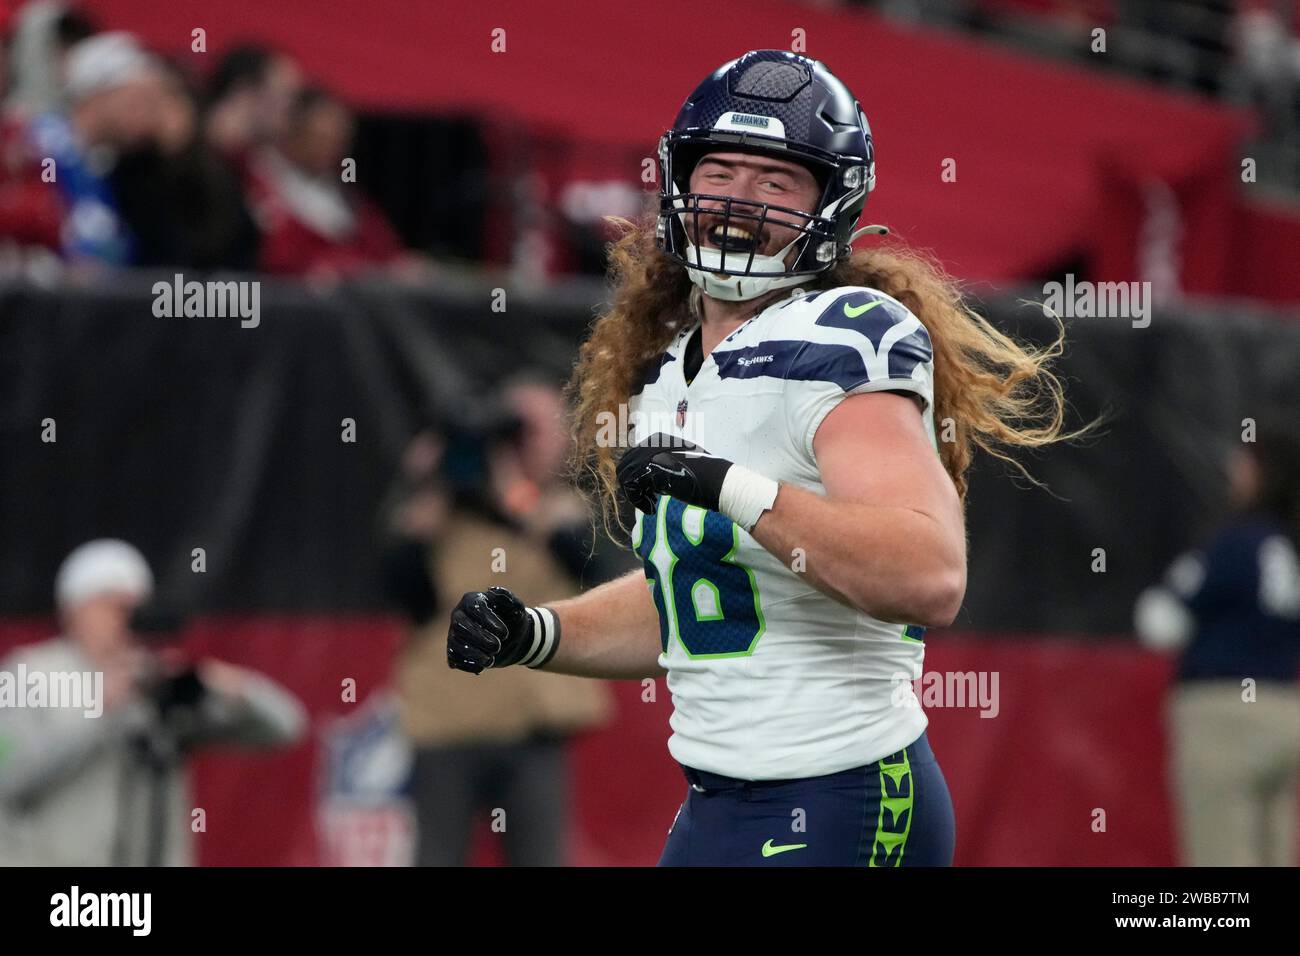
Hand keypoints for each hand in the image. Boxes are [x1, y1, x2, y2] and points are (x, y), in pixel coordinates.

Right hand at [447, 586, 535, 673]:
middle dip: (479, 638)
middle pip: (461, 626)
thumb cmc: (514, 620)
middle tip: (497, 647)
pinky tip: (481, 668)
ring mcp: (455, 634)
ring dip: (473, 654)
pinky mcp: (455, 651)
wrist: (514, 640)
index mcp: (472, 600)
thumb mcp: (516, 608)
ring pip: (456, 644)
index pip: (474, 608)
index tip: (504, 634)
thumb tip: (493, 591)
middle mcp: (459, 615)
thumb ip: (507, 598)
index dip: (488, 621)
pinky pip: (454, 658)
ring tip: (491, 660)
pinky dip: (466, 664)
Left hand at [615, 433, 734, 514]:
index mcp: (657, 439)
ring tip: (649, 505)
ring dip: (634, 495)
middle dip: (632, 487)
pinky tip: (651, 509)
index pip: (632, 458)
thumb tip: (646, 479)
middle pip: (625, 466)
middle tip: (646, 500)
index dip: (636, 478)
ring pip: (625, 477)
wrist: (717, 481)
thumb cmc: (705, 475)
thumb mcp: (679, 463)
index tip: (648, 492)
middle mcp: (650, 443)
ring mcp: (649, 455)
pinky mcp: (650, 470)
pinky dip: (638, 501)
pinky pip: (631, 487)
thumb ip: (662, 465)